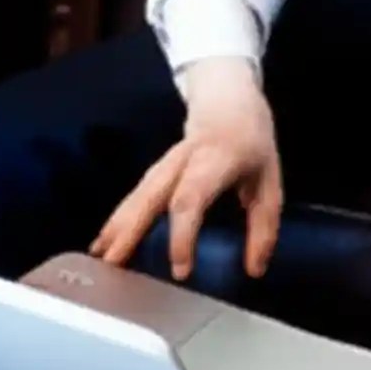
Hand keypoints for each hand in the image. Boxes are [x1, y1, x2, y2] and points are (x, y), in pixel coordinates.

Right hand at [90, 58, 282, 279]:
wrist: (229, 99)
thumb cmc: (251, 144)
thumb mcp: (270, 183)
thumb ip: (264, 226)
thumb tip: (254, 270)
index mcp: (215, 161)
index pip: (191, 199)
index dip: (182, 235)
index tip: (180, 270)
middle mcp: (183, 160)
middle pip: (150, 196)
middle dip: (130, 231)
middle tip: (115, 265)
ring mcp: (165, 162)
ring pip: (137, 194)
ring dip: (116, 226)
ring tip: (100, 259)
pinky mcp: (156, 169)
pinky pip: (135, 195)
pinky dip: (118, 219)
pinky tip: (104, 243)